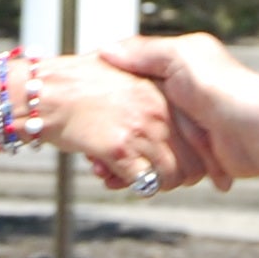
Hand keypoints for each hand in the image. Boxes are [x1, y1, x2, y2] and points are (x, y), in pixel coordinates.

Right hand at [27, 53, 202, 192]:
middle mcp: (158, 107)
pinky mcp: (121, 149)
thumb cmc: (81, 80)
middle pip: (191, 159)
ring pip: (170, 176)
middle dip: (182, 176)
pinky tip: (113, 177)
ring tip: (134, 176)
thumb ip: (155, 85)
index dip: (208, 158)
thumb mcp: (127, 70)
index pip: (201, 130)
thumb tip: (175, 114)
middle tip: (161, 177)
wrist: (45, 90)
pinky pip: (143, 183)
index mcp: (164, 87)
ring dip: (156, 184)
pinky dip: (133, 187)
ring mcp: (141, 128)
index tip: (213, 176)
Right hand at [101, 34, 258, 190]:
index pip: (133, 88)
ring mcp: (189, 136)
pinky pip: (160, 172)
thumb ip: (146, 52)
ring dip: (123, 161)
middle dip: (113, 139)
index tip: (83, 109)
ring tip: (101, 169)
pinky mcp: (197, 162)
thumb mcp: (182, 58)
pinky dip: (140, 178)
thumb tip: (107, 50)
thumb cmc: (225, 88)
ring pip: (145, 150)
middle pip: (136, 124)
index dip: (110, 99)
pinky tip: (121, 180)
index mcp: (177, 78)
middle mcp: (182, 106)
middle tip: (89, 149)